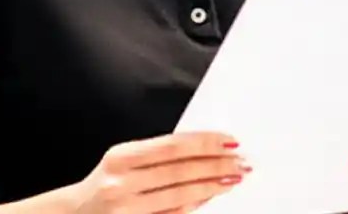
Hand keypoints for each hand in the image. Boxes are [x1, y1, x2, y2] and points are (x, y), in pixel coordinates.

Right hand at [70, 131, 249, 213]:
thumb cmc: (105, 184)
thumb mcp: (123, 160)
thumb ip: (157, 155)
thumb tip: (205, 151)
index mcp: (121, 156)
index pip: (173, 145)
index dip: (206, 142)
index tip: (232, 140)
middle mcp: (121, 182)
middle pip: (181, 170)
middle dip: (217, 165)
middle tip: (242, 161)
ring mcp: (126, 208)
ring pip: (180, 195)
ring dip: (213, 186)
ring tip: (234, 178)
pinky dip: (195, 205)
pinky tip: (210, 197)